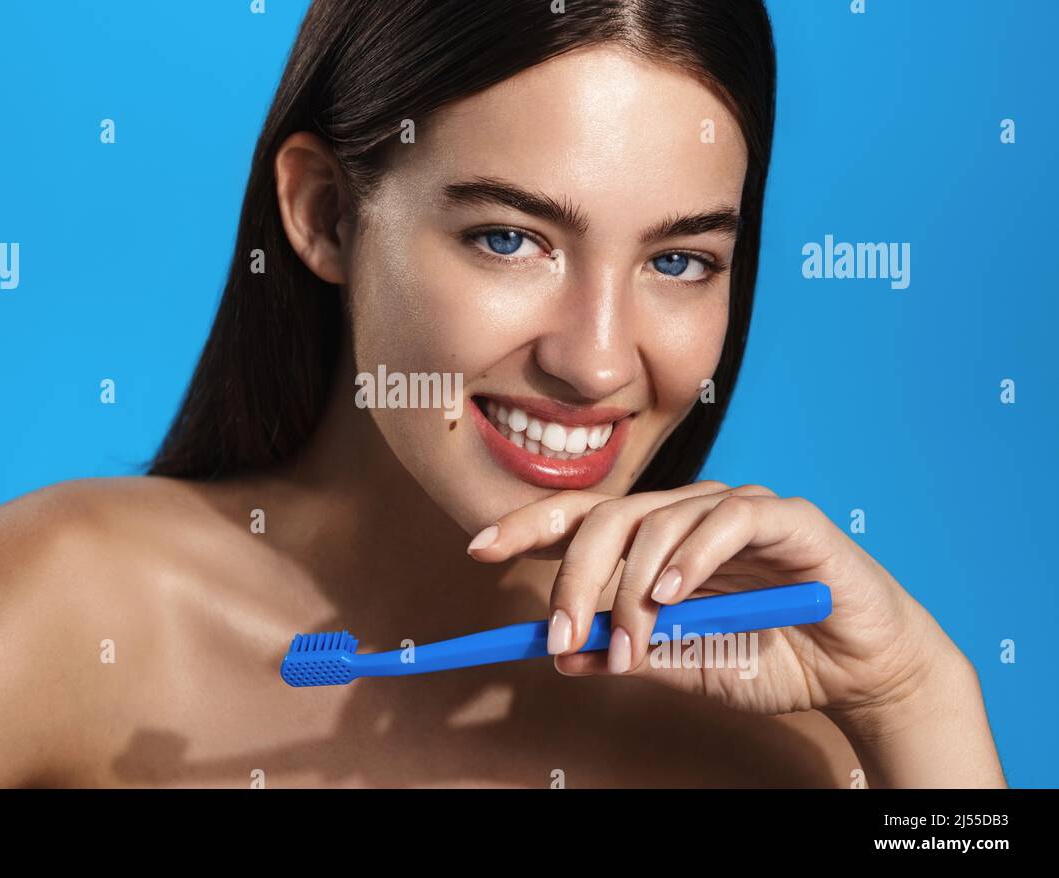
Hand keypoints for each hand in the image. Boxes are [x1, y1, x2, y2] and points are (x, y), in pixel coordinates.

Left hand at [466, 481, 962, 717]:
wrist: (861, 672)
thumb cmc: (774, 659)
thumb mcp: (684, 664)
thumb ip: (627, 652)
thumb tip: (559, 654)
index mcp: (658, 542)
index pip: (582, 520)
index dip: (528, 528)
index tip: (479, 549)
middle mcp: (688, 515)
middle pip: (608, 519)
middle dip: (575, 579)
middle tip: (564, 636)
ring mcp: (736, 510)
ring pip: (658, 523)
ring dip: (634, 590)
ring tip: (633, 642)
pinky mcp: (785, 517)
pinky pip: (725, 521)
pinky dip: (692, 559)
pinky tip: (673, 597)